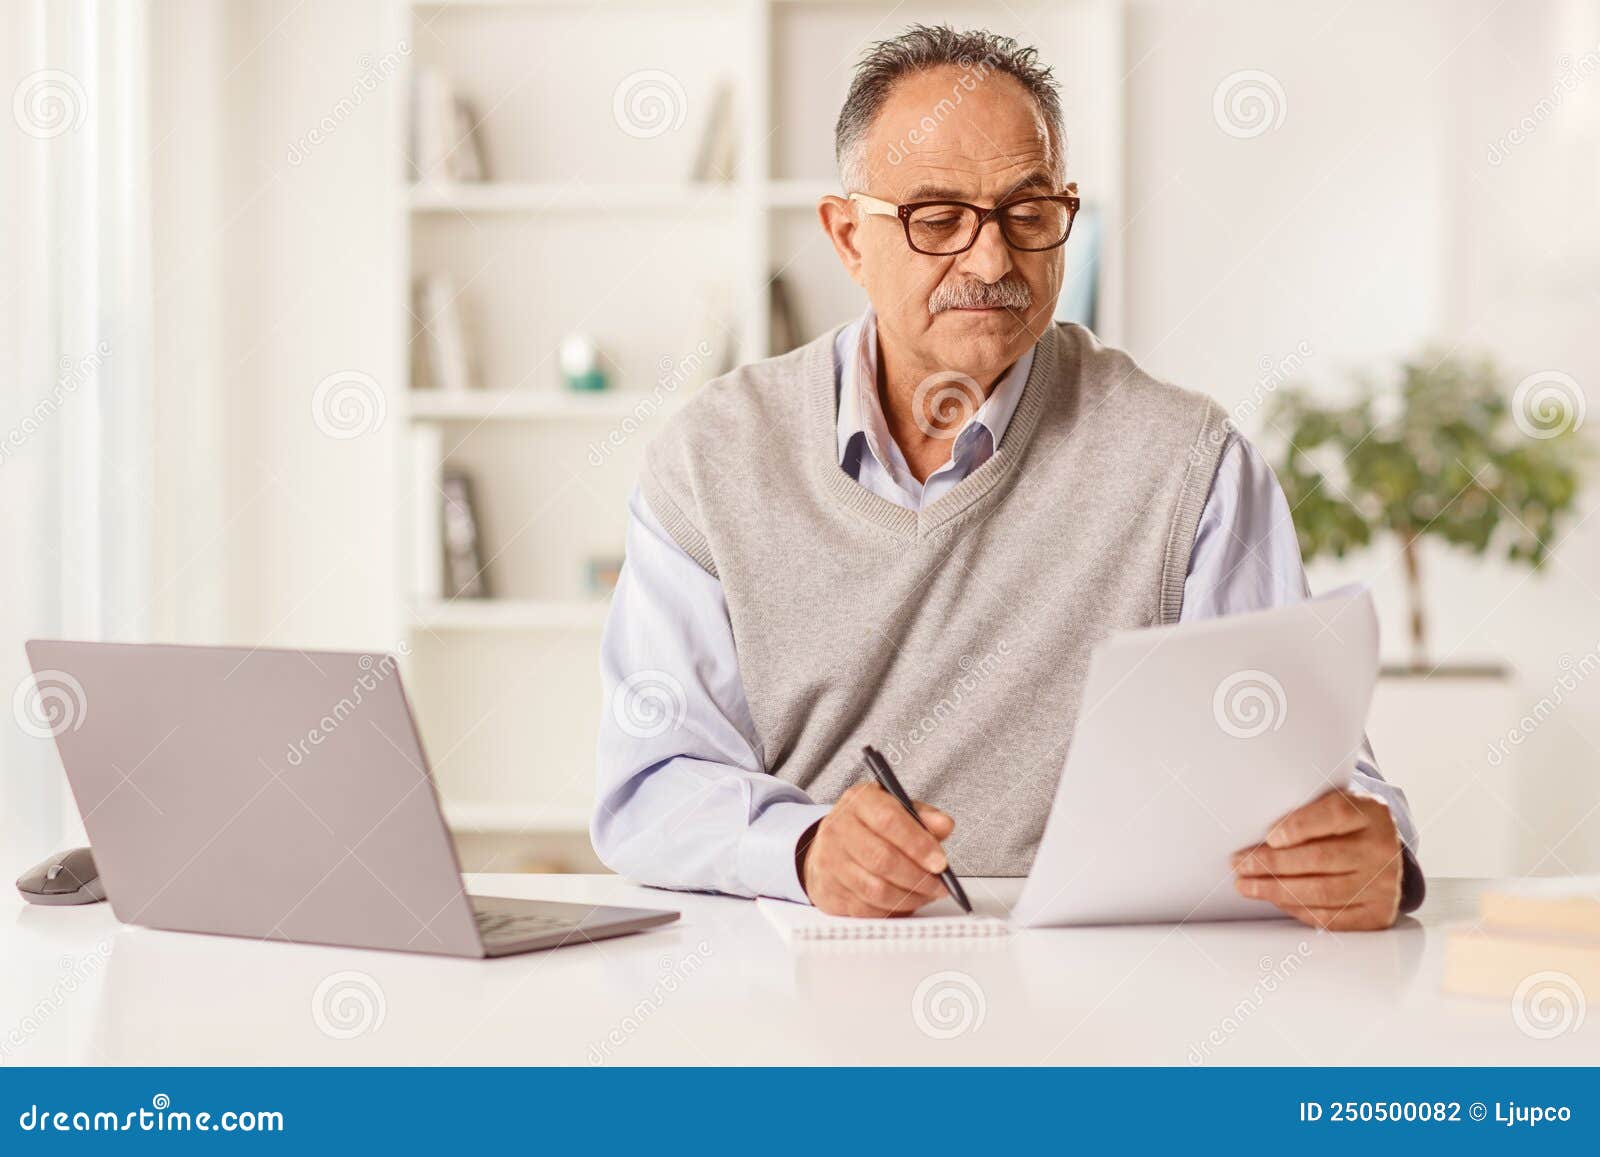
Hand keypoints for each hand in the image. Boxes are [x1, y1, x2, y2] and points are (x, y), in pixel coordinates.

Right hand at [798, 783, 954, 916]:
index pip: (889, 820)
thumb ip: (923, 816)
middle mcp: (839, 828)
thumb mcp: (898, 809)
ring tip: (926, 894)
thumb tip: (944, 825)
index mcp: (859, 800)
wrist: (833, 843)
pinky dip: (892, 910)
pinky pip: (866, 909)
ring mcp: (830, 861)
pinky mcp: (829, 890)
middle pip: (881, 859)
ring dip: (908, 897)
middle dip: (918, 877)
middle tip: (939, 885)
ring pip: (874, 889)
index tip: (940, 862)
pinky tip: (905, 902)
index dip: (918, 844)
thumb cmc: (871, 825)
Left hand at [1231, 788, 1403, 929]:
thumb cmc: (1348, 827)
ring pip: (1321, 891)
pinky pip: (1330, 917)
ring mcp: (1383, 884)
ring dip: (1275, 890)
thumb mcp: (1335, 805)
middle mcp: (1381, 848)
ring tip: (1247, 885)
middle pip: (1320, 857)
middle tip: (1240, 864)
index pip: (1334, 814)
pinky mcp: (1377, 914)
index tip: (1268, 836)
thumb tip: (1259, 837)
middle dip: (1272, 863)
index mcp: (1370, 812)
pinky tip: (1275, 899)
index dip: (1298, 825)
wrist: (1388, 853)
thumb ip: (1305, 813)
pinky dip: (1296, 909)